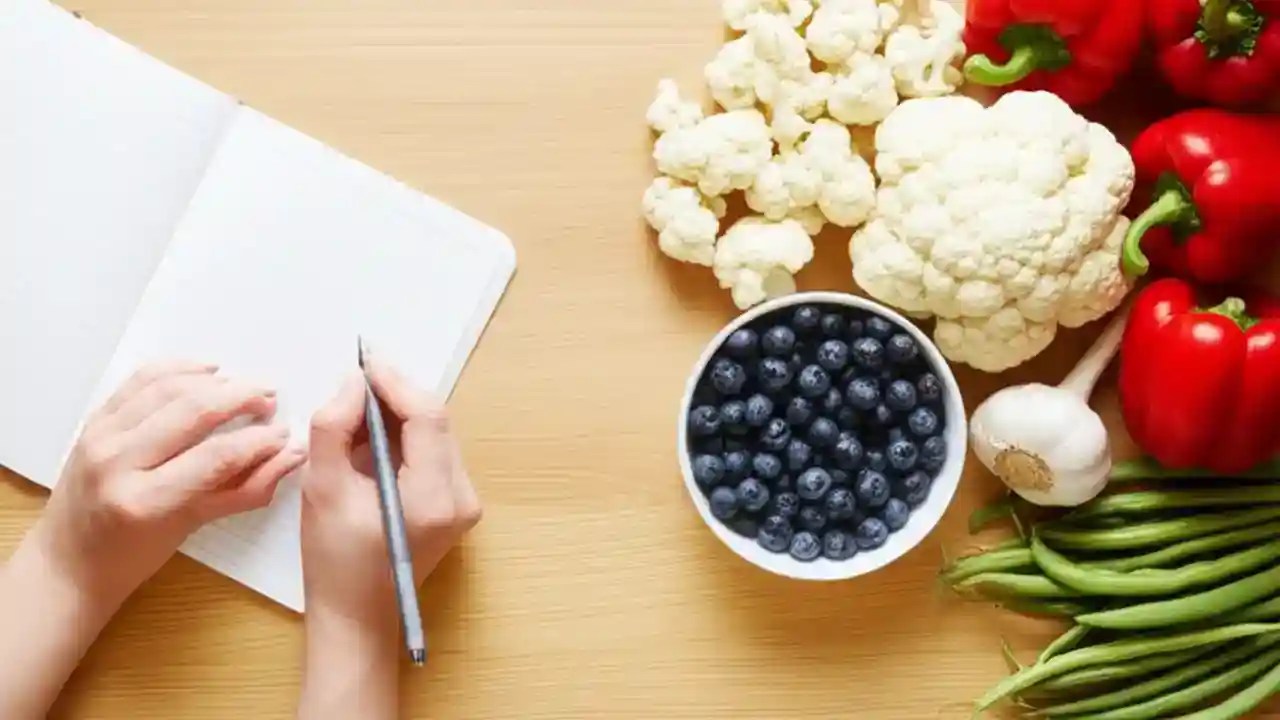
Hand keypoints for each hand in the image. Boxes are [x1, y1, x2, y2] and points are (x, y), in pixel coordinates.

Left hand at [35, 361, 304, 608]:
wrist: (68, 561)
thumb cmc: (132, 556)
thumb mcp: (193, 527)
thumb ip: (247, 489)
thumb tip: (291, 456)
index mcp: (144, 501)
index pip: (216, 458)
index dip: (259, 441)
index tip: (284, 435)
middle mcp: (117, 462)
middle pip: (194, 412)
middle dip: (241, 399)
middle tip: (270, 400)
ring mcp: (100, 437)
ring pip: (169, 388)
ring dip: (215, 382)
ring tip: (246, 388)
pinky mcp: (93, 421)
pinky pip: (140, 381)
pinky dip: (178, 368)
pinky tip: (207, 371)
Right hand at [301, 355, 481, 631]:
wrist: (358, 617)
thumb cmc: (335, 562)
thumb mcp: (323, 490)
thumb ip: (334, 428)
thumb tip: (354, 382)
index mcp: (434, 498)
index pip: (428, 417)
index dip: (396, 382)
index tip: (365, 360)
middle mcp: (462, 498)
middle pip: (436, 422)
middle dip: (395, 394)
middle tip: (355, 378)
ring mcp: (465, 502)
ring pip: (436, 433)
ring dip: (399, 413)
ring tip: (357, 405)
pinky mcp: (456, 504)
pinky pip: (434, 452)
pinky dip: (405, 436)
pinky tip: (372, 434)